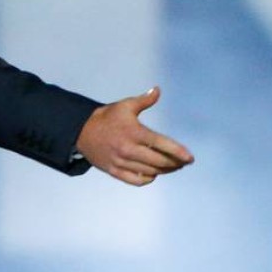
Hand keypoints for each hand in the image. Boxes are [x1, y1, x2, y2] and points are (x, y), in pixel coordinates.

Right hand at [75, 86, 193, 185]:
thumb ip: (144, 100)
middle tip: (184, 162)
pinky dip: (147, 179)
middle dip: (175, 163)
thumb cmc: (108, 117)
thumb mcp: (125, 105)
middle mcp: (128, 149)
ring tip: (173, 167)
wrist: (82, 131)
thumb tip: (157, 90)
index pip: (160, 144)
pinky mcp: (114, 171)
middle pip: (158, 161)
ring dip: (164, 171)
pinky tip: (154, 174)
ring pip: (149, 172)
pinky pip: (135, 180)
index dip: (177, 152)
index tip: (190, 157)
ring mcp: (120, 162)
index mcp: (133, 132)